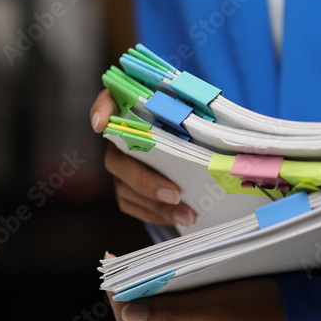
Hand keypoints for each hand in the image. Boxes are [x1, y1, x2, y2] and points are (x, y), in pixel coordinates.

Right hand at [90, 88, 197, 226]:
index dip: (100, 111)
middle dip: (146, 180)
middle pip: (118, 159)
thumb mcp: (196, 106)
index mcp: (131, 108)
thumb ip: (198, 109)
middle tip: (174, 194)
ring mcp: (119, 163)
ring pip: (125, 188)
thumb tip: (220, 125)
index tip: (101, 124)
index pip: (107, 101)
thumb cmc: (191, 115)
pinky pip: (132, 204)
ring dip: (156, 205)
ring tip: (187, 215)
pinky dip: (155, 214)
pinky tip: (178, 219)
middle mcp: (117, 136)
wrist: (192, 134)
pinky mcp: (124, 186)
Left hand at [106, 272, 290, 320]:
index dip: (116, 297)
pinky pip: (173, 302)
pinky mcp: (205, 316)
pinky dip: (163, 285)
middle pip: (139, 316)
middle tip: (117, 258)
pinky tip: (161, 268)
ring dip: (143, 285)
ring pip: (155, 308)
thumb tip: (128, 311)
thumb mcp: (217, 306)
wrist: (302, 312)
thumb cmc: (263, 308)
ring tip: (135, 260)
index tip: (111, 267)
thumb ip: (172, 310)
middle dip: (126, 289)